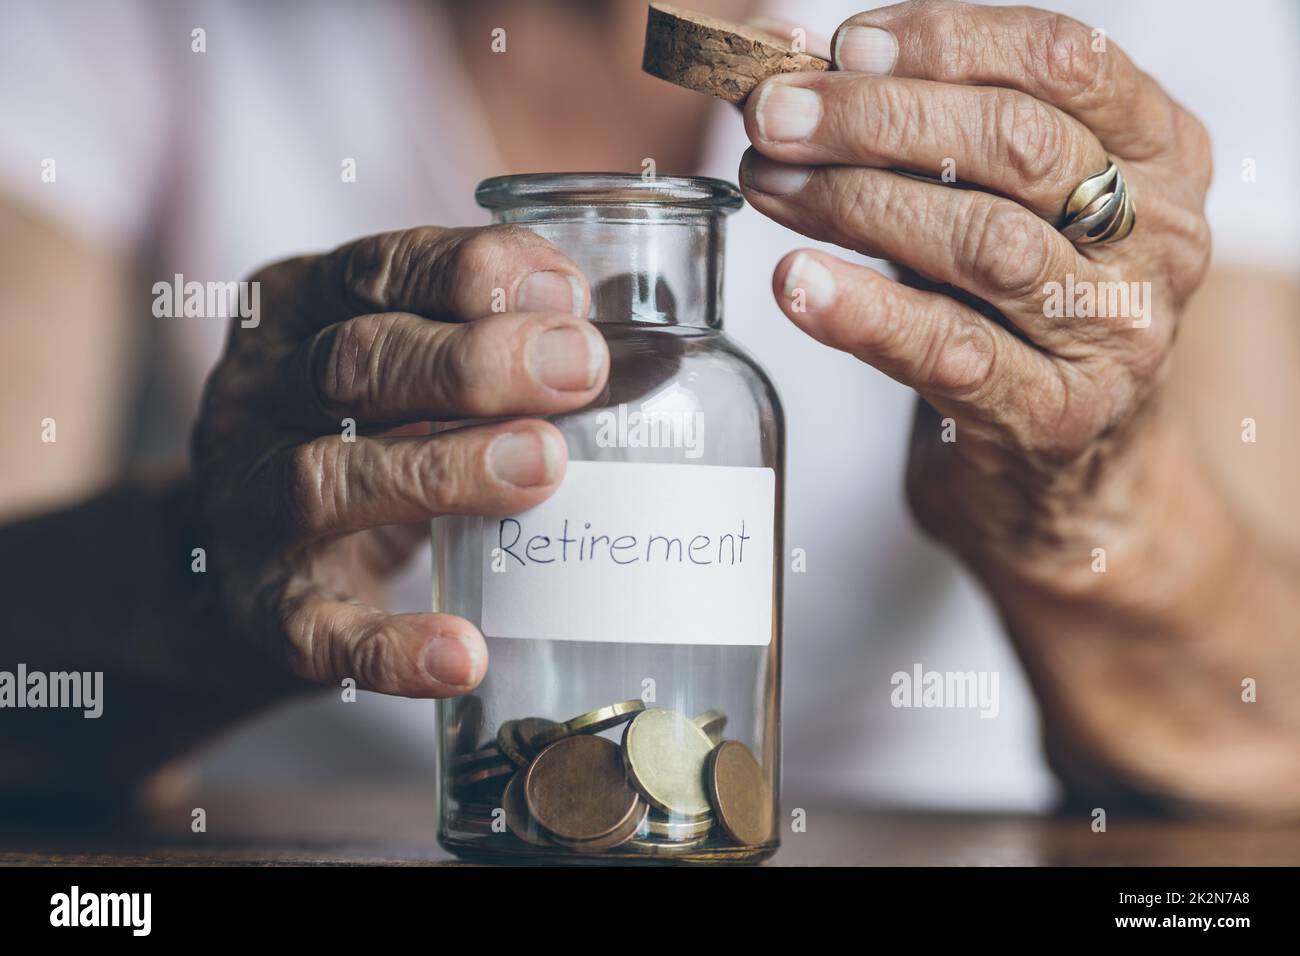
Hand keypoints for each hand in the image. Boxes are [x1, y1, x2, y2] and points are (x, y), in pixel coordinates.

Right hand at [192, 226, 606, 698]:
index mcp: (302, 309)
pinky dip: (389, 645)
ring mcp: (249, 504)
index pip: (380, 267)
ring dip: (440, 471)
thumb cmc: (364, 434)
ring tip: (544, 467)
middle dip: (474, 362)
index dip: (473, 273)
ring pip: (327, 478)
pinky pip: (317, 630)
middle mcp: (261, 395)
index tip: (571, 294)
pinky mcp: (261, 608)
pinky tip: (464, 654)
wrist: (238, 561)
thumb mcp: (404, 363)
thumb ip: (490, 335)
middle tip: (584, 370)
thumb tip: (645, 336)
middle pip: (356, 362)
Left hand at [739, 0, 1211, 583]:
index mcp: (1161, 152)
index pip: (1065, 60)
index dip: (948, 41)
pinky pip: (951, 350)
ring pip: (983, 243)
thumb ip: (932, 129)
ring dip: (857, 203)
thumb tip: (800, 65)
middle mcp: (1159, 236)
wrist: (1063, 459)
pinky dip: (865, 312)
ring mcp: (1116, 333)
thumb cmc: (1020, 306)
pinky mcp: (1056, 415)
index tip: (847, 46)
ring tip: (771, 185)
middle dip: (877, 119)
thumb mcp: (1006, 200)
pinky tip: (799, 283)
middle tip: (776, 117)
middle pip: (1018, 144)